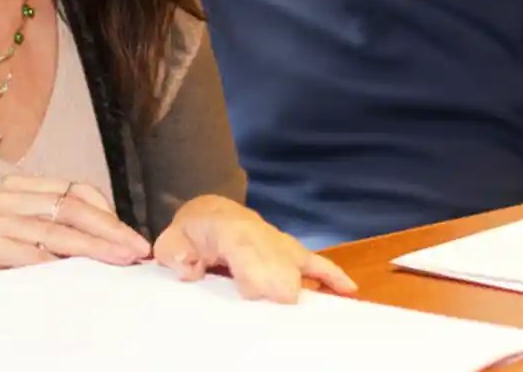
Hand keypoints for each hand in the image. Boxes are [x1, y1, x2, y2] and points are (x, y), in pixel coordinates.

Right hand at [0, 176, 149, 273]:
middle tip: (136, 250)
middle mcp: (9, 195)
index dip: (110, 214)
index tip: (135, 238)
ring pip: (57, 232)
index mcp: (25, 186)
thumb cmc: (8, 261)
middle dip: (109, 231)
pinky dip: (60, 267)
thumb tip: (124, 241)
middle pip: (72, 209)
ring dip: (93, 248)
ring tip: (119, 261)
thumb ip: (72, 228)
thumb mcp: (41, 236)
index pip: (78, 190)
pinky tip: (82, 277)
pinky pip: (33, 256)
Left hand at [152, 195, 357, 302]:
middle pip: (283, 270)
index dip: (254, 279)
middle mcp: (265, 237)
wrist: (210, 212)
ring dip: (307, 290)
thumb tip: (192, 268)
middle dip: (281, 292)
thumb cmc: (193, 230)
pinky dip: (333, 276)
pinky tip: (350, 291)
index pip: (252, 256)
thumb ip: (176, 254)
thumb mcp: (172, 240)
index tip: (251, 293)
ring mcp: (282, 244)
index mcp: (232, 231)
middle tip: (276, 307)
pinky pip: (317, 264)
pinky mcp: (293, 253)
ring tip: (317, 311)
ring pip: (303, 266)